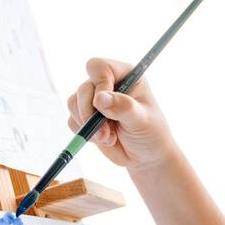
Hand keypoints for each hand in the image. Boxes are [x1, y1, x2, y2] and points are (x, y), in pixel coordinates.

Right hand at [66, 57, 177, 173]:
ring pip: (74, 103)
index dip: (99, 84)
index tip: (103, 106)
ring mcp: (94, 99)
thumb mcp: (143, 121)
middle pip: (84, 88)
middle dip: (91, 114)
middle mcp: (108, 83)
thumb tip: (100, 98)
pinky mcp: (85, 115)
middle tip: (105, 134)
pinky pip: (72, 120)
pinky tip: (105, 140)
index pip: (100, 67)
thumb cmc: (151, 134)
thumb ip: (124, 107)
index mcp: (125, 75)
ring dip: (89, 126)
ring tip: (110, 138)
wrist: (147, 157)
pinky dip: (85, 134)